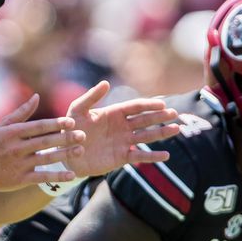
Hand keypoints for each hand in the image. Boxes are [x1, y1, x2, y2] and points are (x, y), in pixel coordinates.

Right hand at [0, 94, 85, 191]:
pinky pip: (42, 177)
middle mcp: (17, 148)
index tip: (71, 122)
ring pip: (46, 159)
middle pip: (45, 142)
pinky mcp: (21, 179)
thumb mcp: (3, 125)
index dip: (56, 124)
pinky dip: (57, 177)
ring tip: (80, 151)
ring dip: (64, 155)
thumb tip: (37, 96)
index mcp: (13, 132)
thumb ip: (22, 112)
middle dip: (65, 138)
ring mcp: (19, 164)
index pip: (39, 127)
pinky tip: (72, 175)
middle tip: (82, 135)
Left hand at [63, 81, 180, 177]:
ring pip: (146, 136)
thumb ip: (90, 97)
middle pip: (145, 120)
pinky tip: (165, 156)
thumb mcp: (77, 110)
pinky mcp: (121, 157)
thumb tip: (106, 83)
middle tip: (175, 114)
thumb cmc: (70, 129)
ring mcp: (123, 142)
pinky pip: (139, 155)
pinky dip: (152, 156)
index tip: (162, 104)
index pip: (135, 107)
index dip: (149, 105)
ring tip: (176, 129)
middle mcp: (122, 126)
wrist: (66, 153)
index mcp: (114, 113)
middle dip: (159, 117)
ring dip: (161, 133)